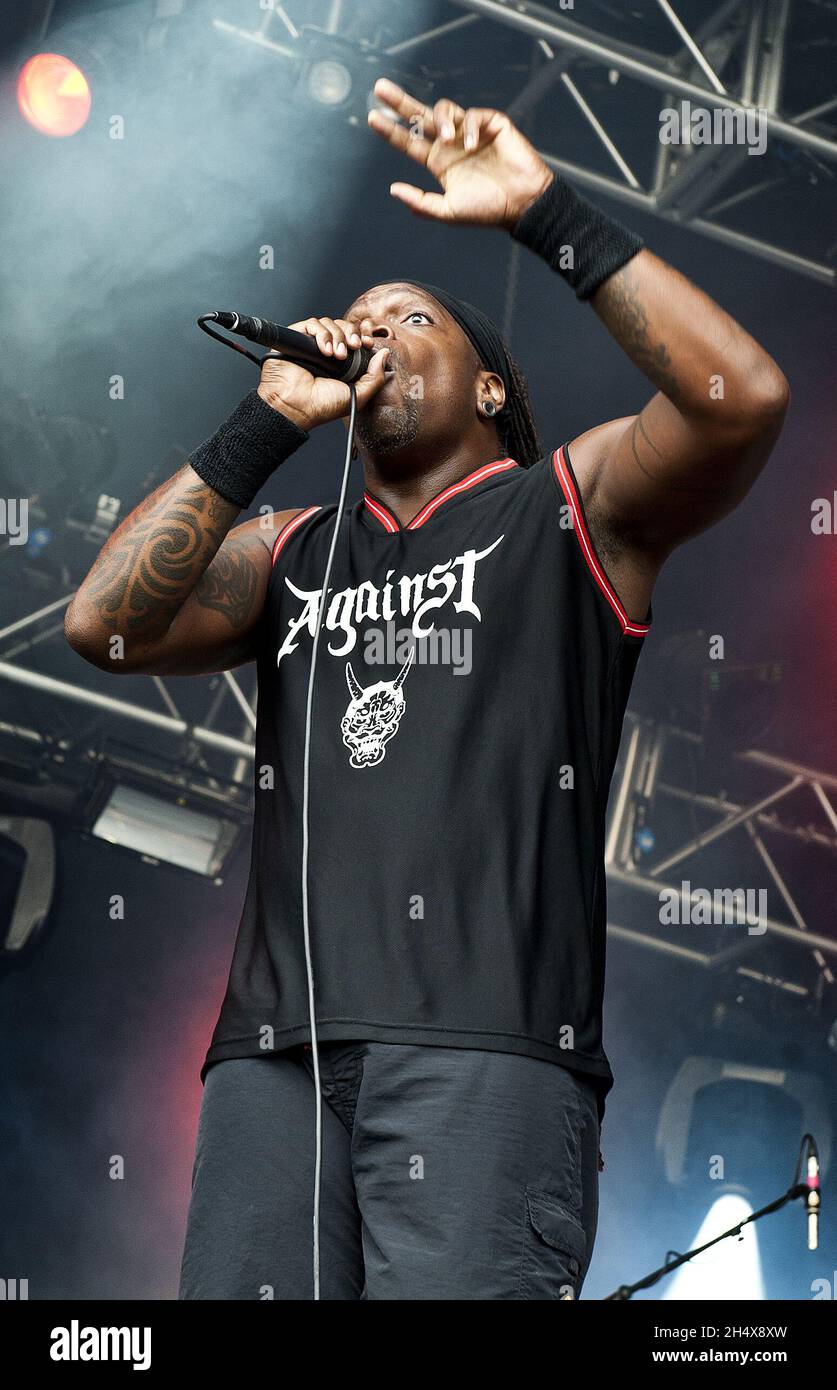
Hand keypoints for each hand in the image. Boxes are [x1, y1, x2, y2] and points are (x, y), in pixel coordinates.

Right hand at [257, 315, 389, 430]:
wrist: (296, 407)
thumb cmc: (321, 406)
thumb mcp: (358, 395)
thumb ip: (375, 377)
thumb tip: (384, 354)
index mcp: (341, 363)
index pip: (354, 339)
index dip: (362, 337)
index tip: (367, 344)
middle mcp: (326, 351)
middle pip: (343, 327)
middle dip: (352, 334)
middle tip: (353, 347)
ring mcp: (311, 344)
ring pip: (329, 323)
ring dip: (337, 336)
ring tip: (336, 356)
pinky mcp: (296, 338)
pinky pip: (312, 324)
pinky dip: (322, 334)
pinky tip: (324, 350)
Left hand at [367, 77, 553, 229]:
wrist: (523, 204)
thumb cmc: (488, 210)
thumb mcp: (448, 211)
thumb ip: (421, 203)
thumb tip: (393, 190)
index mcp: (439, 162)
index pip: (410, 142)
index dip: (391, 131)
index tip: (372, 117)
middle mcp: (451, 144)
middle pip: (421, 116)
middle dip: (400, 102)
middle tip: (381, 88)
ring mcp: (470, 132)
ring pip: (445, 109)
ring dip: (441, 120)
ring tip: (445, 138)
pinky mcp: (492, 124)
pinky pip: (474, 115)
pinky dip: (470, 127)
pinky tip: (473, 145)